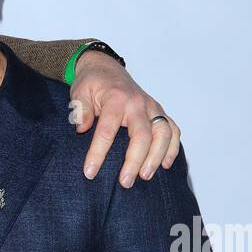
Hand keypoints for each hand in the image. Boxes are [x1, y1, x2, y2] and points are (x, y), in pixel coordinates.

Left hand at [69, 50, 180, 187]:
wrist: (106, 69)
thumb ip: (80, 109)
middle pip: (142, 134)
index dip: (98, 153)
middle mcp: (138, 103)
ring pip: (163, 133)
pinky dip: (172, 147)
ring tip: (146, 176)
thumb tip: (81, 128)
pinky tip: (165, 165)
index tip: (90, 172)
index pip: (107, 129)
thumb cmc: (92, 84)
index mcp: (116, 99)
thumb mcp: (79, 92)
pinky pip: (172, 129)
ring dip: (157, 156)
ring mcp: (152, 107)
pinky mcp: (159, 112)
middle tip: (125, 182)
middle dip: (135, 160)